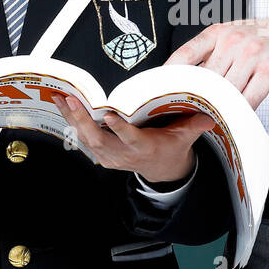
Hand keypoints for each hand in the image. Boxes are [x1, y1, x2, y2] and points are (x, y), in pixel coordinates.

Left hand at [59, 97, 213, 183]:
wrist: (161, 170)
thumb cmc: (171, 148)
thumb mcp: (185, 138)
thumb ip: (193, 127)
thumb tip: (208, 119)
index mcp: (144, 148)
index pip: (131, 139)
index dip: (120, 129)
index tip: (109, 116)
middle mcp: (123, 154)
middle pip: (99, 139)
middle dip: (83, 120)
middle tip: (72, 101)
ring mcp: (110, 156)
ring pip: (86, 138)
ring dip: (72, 119)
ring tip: (60, 98)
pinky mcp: (101, 154)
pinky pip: (83, 139)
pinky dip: (71, 123)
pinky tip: (63, 107)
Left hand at [165, 15, 268, 108]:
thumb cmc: (258, 38)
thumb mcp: (229, 35)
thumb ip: (208, 53)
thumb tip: (183, 79)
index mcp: (218, 33)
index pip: (186, 54)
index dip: (170, 74)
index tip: (159, 89)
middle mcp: (234, 41)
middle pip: (205, 79)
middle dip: (194, 98)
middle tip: (184, 114)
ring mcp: (253, 56)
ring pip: (226, 91)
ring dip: (217, 108)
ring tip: (208, 119)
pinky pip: (248, 99)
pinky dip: (239, 112)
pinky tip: (233, 117)